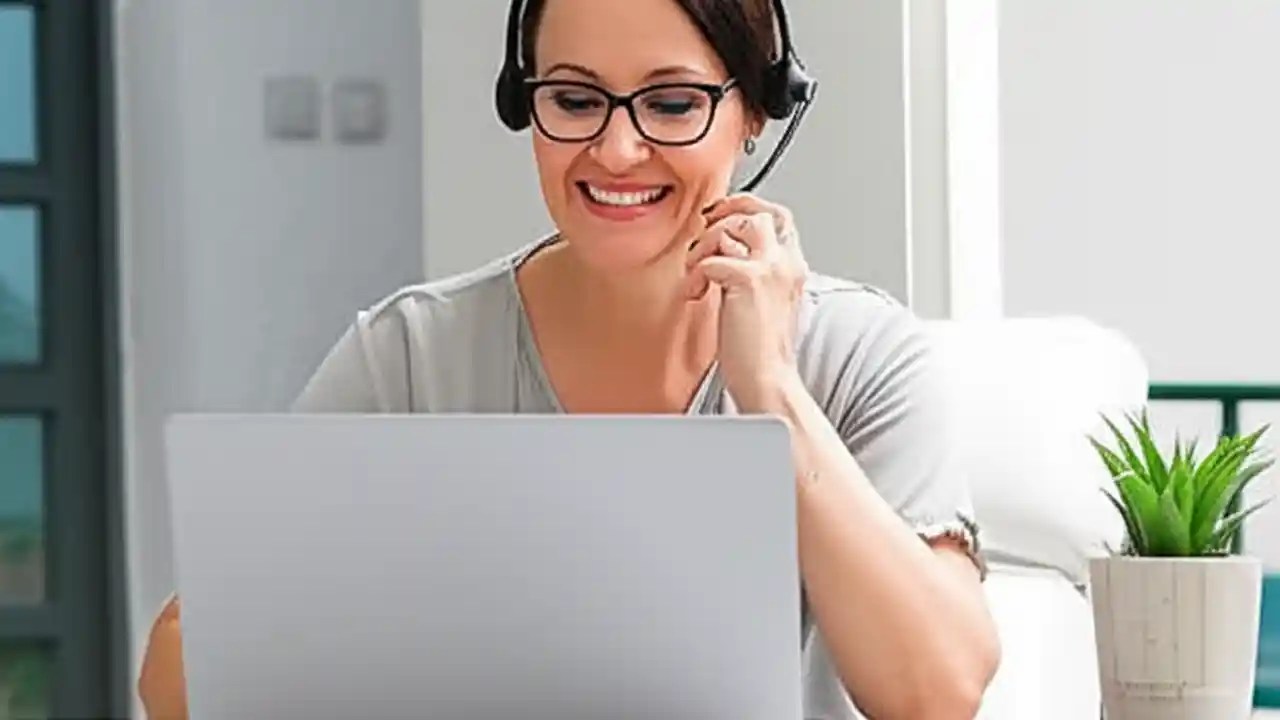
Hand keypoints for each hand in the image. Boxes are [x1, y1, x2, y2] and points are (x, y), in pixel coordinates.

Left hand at [684, 194, 807, 410]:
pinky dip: (696, 275)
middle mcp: (787, 263)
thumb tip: (724, 252)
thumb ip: (751, 272)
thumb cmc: (761, 353)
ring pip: (735, 226)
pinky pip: (712, 259)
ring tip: (696, 272)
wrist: (768, 381)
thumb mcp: (762, 302)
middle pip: (759, 212)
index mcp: (793, 267)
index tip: (720, 217)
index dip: (747, 209)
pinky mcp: (749, 281)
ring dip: (705, 245)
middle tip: (702, 231)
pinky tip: (694, 293)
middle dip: (725, 215)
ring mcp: (770, 269)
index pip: (778, 217)